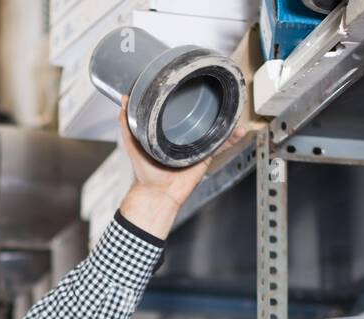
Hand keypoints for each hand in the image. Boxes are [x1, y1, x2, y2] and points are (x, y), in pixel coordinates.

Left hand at [117, 95, 247, 239]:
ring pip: (214, 128)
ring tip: (233, 106)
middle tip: (219, 89)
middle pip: (201, 116)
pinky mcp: (205, 156)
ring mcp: (196, 144)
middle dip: (211, 104)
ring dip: (225, 118)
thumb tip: (124, 99)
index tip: (192, 79)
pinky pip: (221, 145)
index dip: (186, 95)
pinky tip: (239, 129)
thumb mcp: (132, 143)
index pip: (179, 109)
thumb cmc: (145, 171)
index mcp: (168, 129)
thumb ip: (127, 123)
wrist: (157, 193)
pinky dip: (232, 138)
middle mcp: (184, 135)